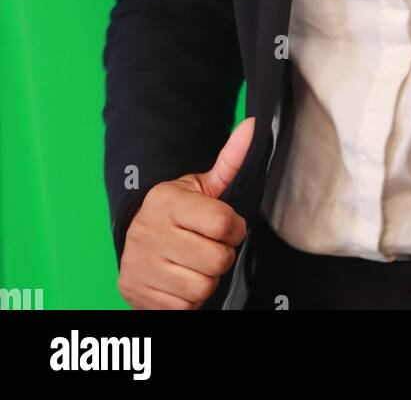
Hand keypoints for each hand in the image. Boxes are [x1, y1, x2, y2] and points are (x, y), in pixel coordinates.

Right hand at [117, 117, 254, 310]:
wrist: (133, 235)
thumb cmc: (176, 210)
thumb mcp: (200, 185)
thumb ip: (229, 160)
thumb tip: (253, 125)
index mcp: (167, 201)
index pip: (223, 222)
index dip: (235, 229)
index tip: (229, 228)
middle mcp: (149, 232)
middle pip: (217, 260)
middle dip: (222, 256)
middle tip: (211, 247)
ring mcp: (140, 264)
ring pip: (202, 287)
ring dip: (207, 279)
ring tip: (196, 264)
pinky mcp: (134, 291)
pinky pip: (183, 307)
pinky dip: (189, 299)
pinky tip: (181, 280)